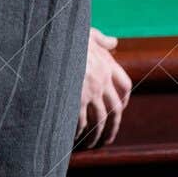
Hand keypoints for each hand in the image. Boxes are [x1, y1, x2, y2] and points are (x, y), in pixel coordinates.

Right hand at [77, 27, 131, 148]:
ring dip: (97, 135)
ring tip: (92, 144)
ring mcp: (90, 92)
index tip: (121, 108)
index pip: (124, 85)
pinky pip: (81, 122)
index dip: (124, 98)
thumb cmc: (68, 35)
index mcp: (107, 64)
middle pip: (114, 109)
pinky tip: (75, 138)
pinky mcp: (75, 99)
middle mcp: (102, 80)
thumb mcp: (87, 32)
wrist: (53, 41)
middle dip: (113, 127)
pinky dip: (79, 132)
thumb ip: (101, 39)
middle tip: (109, 138)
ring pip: (100, 120)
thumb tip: (113, 42)